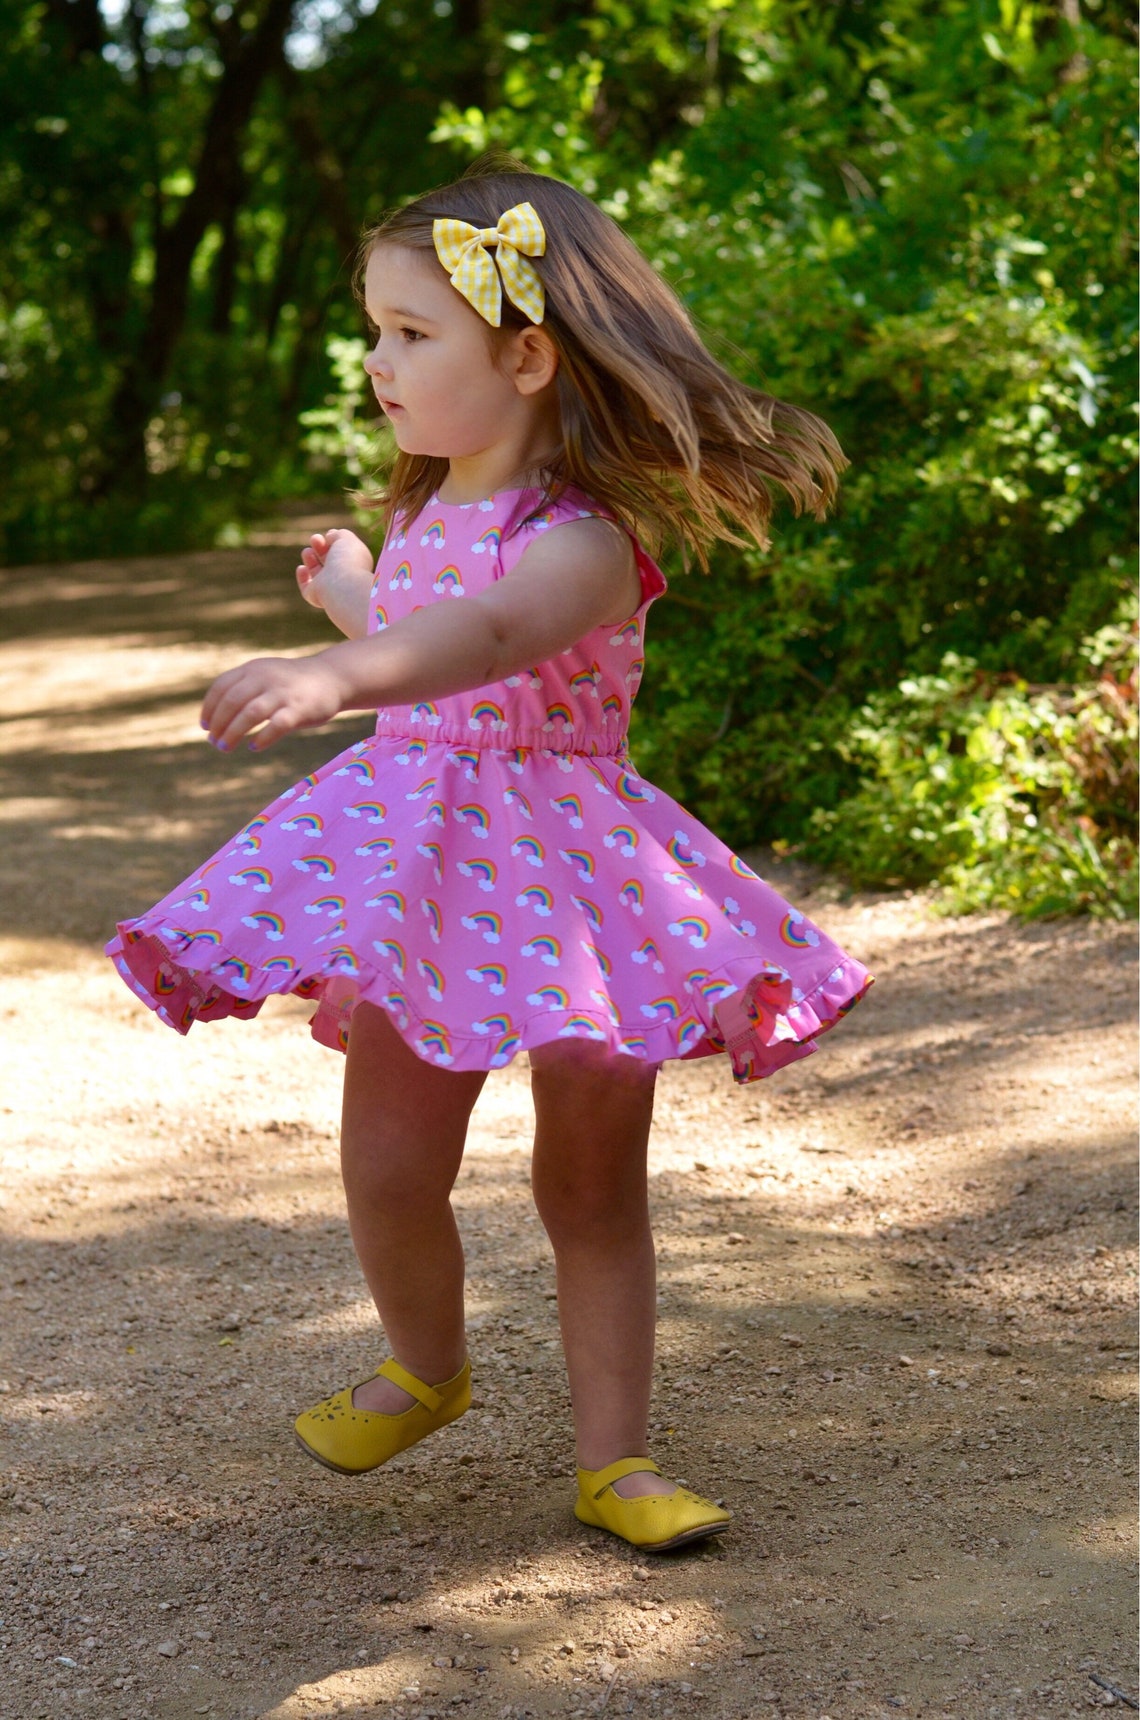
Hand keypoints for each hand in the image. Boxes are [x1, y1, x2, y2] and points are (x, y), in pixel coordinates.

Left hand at [201, 653, 347, 752]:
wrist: (332, 677)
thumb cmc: (292, 683)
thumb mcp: (265, 675)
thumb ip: (242, 688)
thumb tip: (216, 718)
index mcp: (253, 669)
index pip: (221, 687)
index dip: (209, 708)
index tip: (205, 726)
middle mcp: (266, 678)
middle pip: (232, 702)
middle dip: (219, 724)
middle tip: (214, 742)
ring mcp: (283, 693)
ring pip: (250, 714)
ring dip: (233, 733)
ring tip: (225, 747)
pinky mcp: (299, 709)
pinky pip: (276, 726)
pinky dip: (261, 739)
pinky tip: (254, 747)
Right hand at [296, 528, 373, 612]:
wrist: (343, 585)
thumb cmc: (348, 561)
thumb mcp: (346, 539)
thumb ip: (338, 535)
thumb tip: (329, 536)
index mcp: (356, 567)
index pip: (342, 554)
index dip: (333, 542)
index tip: (328, 535)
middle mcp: (344, 579)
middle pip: (329, 562)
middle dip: (320, 548)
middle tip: (314, 539)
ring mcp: (331, 589)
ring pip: (318, 575)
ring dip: (310, 560)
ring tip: (307, 552)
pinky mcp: (317, 597)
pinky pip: (307, 589)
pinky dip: (303, 578)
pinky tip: (302, 568)